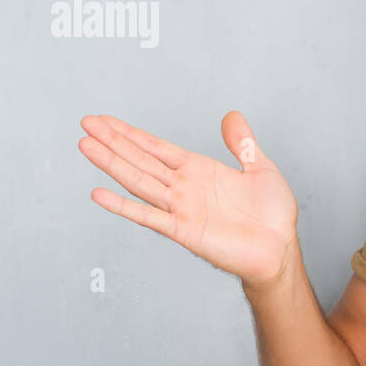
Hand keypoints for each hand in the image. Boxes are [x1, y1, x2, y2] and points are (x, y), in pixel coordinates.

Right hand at [78, 111, 298, 288]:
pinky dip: (123, 206)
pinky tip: (99, 194)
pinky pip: (148, 216)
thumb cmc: (272, 215)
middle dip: (113, 141)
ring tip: (85, 146)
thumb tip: (232, 116)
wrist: (280, 249)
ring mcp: (181, 209)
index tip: (105, 121)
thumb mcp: (261, 168)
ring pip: (138, 181)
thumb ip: (243, 144)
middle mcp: (184, 188)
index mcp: (199, 170)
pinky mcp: (184, 231)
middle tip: (85, 124)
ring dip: (112, 164)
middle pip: (140, 160)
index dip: (131, 133)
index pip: (156, 148)